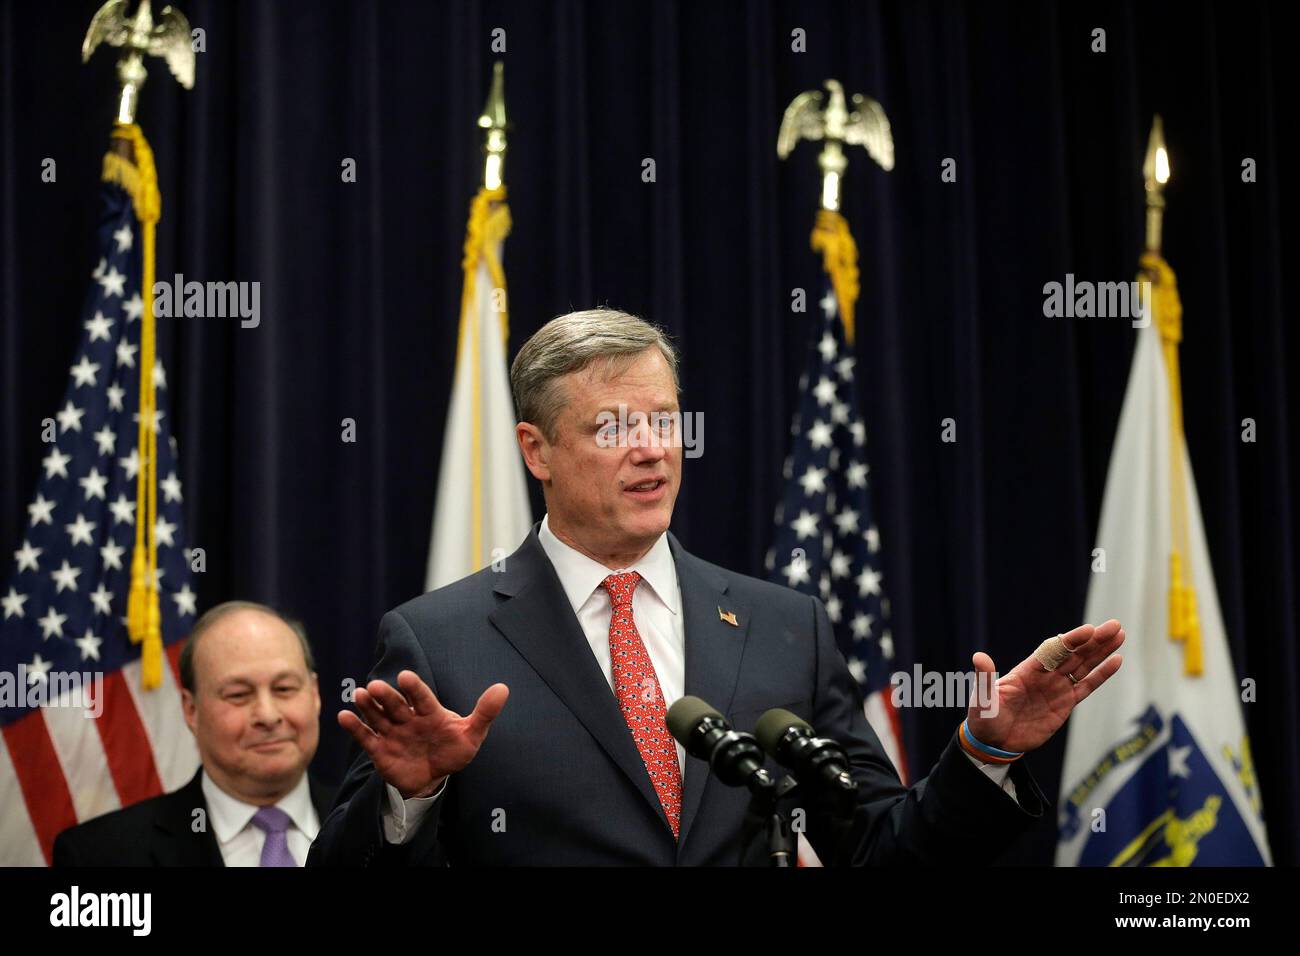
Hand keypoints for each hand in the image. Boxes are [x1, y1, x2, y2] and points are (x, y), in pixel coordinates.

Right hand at [338, 670, 508, 797]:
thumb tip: (503, 688)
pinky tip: (343, 717)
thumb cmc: (453, 751)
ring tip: (359, 695)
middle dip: (386, 697)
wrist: (433, 778)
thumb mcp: (472, 735)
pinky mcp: (380, 749)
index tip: (404, 677)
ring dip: (369, 707)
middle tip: (375, 686)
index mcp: (430, 712)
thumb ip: (484, 713)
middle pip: (396, 706)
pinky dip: (355, 728)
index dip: (413, 688)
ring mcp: (393, 733)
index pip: (422, 698)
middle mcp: (409, 719)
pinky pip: (366, 737)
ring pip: (379, 717)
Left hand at [965, 620, 1123, 753]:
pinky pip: (1086, 686)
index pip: (1053, 650)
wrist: (993, 741)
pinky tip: (1115, 661)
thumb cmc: (985, 716)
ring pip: (1084, 666)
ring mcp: (1056, 688)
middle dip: (1094, 640)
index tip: (1089, 630)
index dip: (1071, 640)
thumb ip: (986, 678)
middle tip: (1115, 625)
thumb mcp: (984, 697)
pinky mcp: (1065, 703)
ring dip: (1101, 651)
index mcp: (1027, 669)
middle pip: (1073, 653)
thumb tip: (978, 657)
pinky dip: (1101, 674)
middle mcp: (1045, 674)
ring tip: (1120, 636)